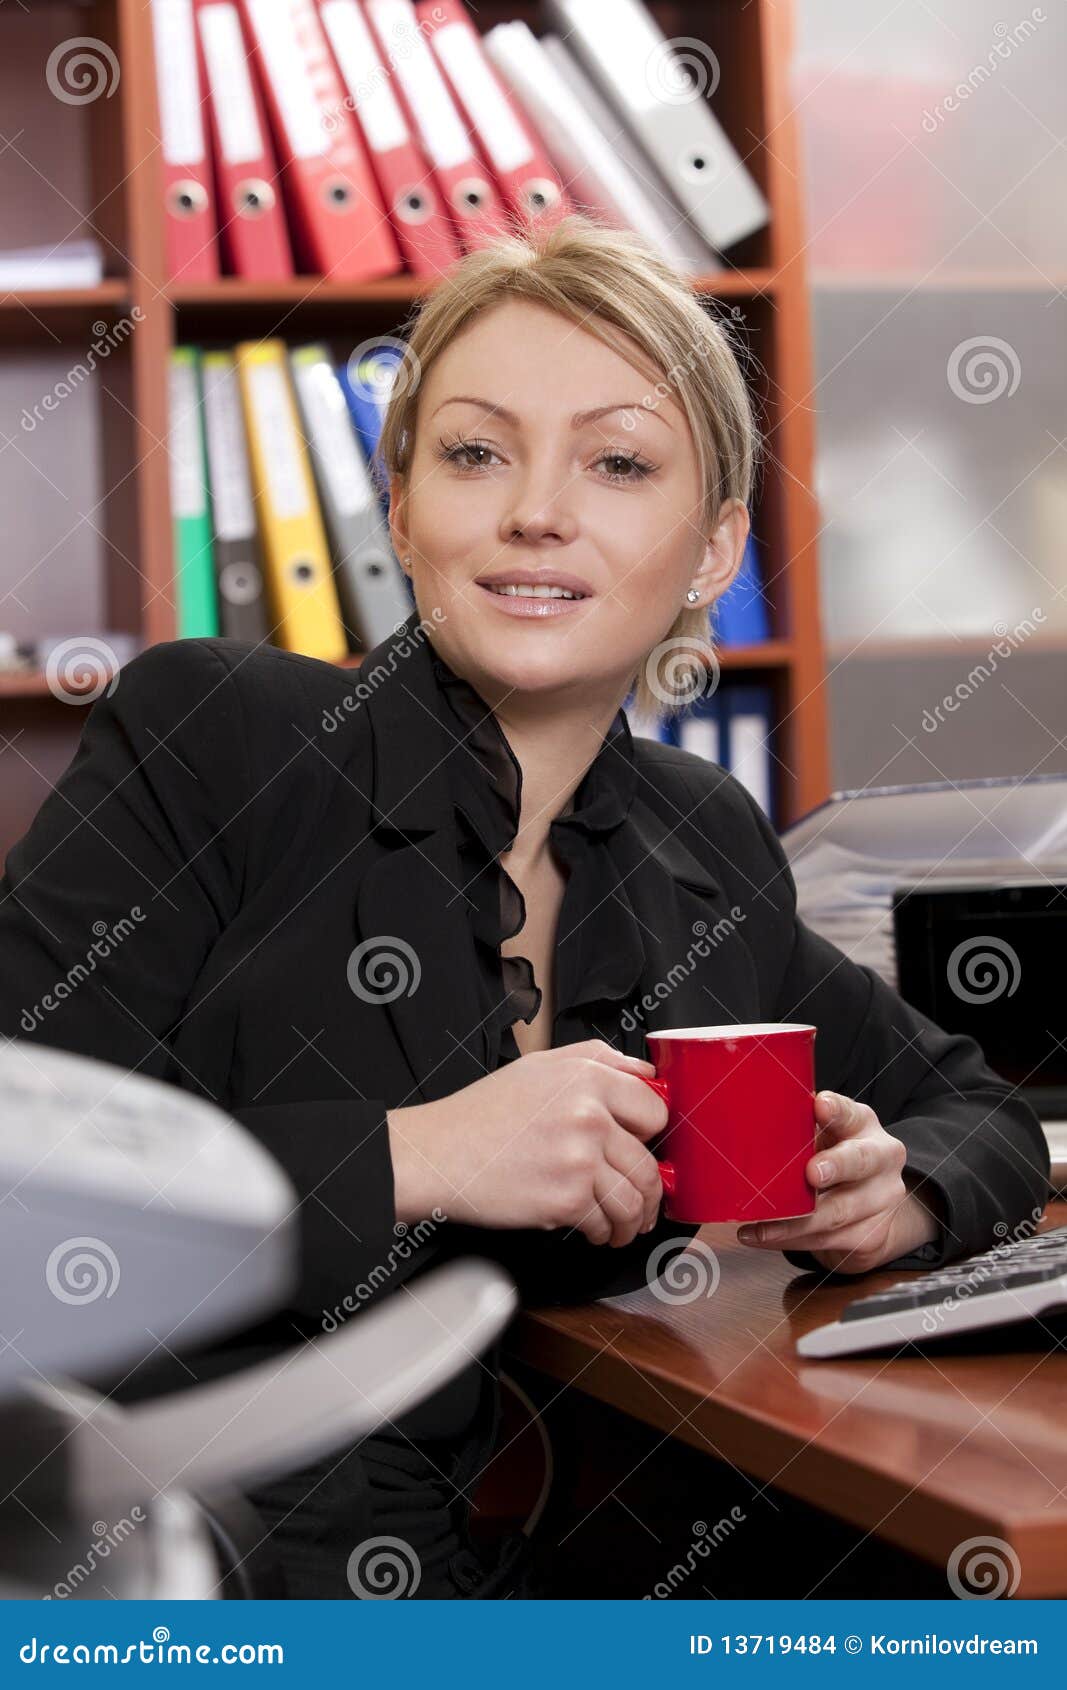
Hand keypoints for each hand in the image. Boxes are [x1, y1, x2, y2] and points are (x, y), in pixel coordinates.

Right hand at [387, 1039, 669, 1247]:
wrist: (438, 1153)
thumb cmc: (481, 1113)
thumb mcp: (540, 1066)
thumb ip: (598, 1060)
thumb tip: (647, 1074)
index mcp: (587, 1077)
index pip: (656, 1110)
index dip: (652, 1135)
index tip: (647, 1148)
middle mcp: (589, 1115)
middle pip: (649, 1163)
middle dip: (650, 1191)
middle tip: (644, 1200)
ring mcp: (579, 1159)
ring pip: (634, 1200)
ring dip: (634, 1220)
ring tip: (625, 1224)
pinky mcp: (566, 1200)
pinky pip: (605, 1224)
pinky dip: (604, 1234)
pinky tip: (595, 1230)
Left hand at [737, 1090, 939, 1273]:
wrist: (873, 1206)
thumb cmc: (835, 1159)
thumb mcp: (823, 1135)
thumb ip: (796, 1127)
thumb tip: (739, 1119)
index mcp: (862, 1125)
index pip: (851, 1113)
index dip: (836, 1110)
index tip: (820, 1106)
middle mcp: (881, 1159)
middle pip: (860, 1161)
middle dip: (835, 1166)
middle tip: (812, 1173)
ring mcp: (881, 1199)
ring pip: (837, 1212)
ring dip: (794, 1222)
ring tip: (761, 1225)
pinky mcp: (871, 1235)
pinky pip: (827, 1241)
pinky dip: (790, 1241)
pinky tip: (764, 1237)